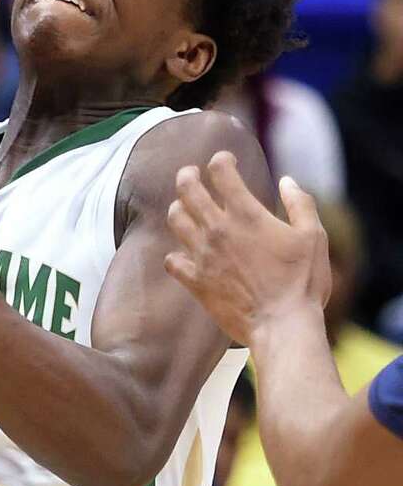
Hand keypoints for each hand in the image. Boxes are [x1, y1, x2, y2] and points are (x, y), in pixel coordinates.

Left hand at [165, 152, 330, 345]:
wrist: (281, 325)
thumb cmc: (302, 282)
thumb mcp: (313, 236)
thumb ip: (300, 204)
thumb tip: (287, 180)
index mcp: (247, 214)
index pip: (221, 171)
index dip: (221, 159)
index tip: (225, 161)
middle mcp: (218, 230)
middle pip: (188, 189)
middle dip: (188, 175)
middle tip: (191, 174)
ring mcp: (203, 256)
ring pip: (176, 220)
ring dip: (179, 208)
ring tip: (184, 208)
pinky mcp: (195, 281)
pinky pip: (172, 261)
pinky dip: (175, 255)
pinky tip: (183, 255)